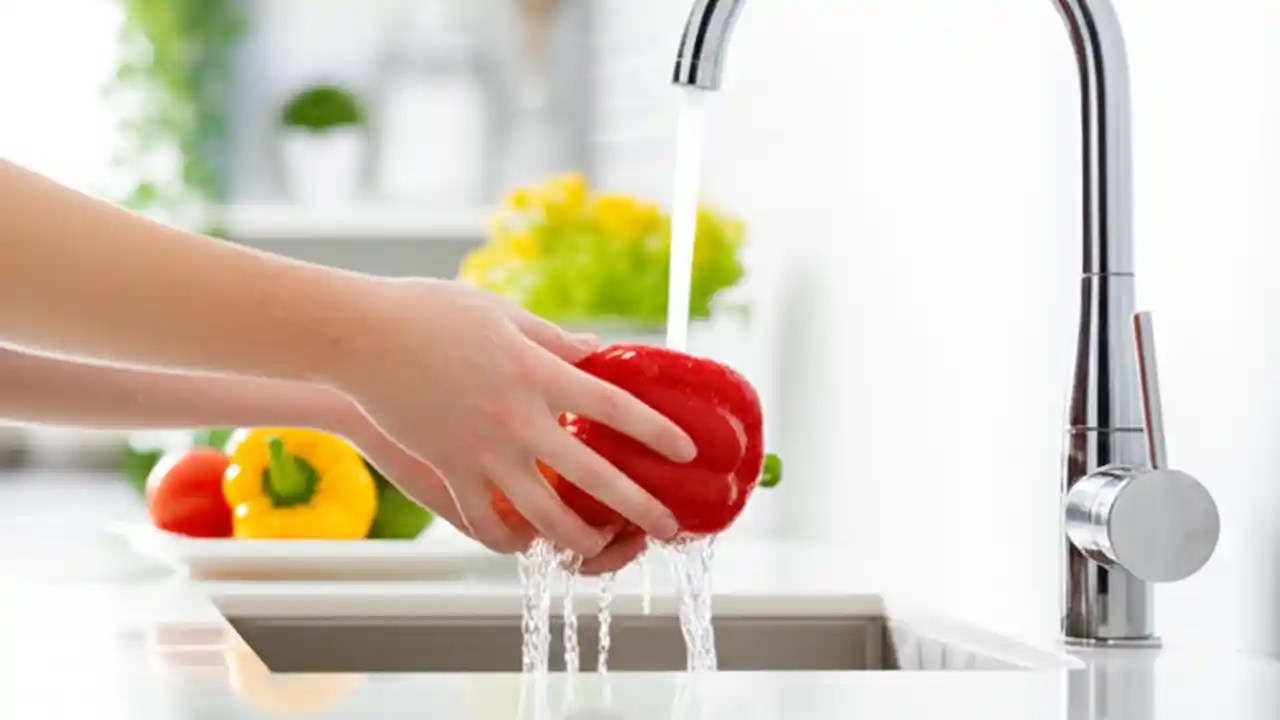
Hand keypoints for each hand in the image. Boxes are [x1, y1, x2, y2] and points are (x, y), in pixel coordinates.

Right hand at [327, 279, 695, 559]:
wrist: (357, 337)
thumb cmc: (429, 313)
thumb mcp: (501, 314)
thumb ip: (552, 339)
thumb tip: (594, 351)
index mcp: (537, 371)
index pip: (614, 407)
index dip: (655, 431)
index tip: (685, 450)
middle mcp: (517, 418)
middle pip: (593, 476)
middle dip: (638, 507)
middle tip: (667, 528)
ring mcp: (482, 452)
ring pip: (544, 515)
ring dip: (581, 539)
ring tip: (600, 547)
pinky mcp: (449, 471)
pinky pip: (487, 523)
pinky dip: (511, 541)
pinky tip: (528, 543)